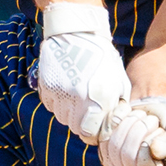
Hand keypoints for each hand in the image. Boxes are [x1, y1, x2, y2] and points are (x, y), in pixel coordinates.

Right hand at [35, 3, 130, 143]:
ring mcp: (60, 92)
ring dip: (69, 113)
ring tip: (77, 98)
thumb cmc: (102, 56)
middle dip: (82, 124)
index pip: (90, 133)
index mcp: (99, 97)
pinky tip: (66, 90)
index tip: (95, 128)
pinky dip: (57, 103)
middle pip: (75, 128)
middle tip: (87, 112)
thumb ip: (117, 104)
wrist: (77, 32)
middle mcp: (78, 98)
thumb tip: (113, 124)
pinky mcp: (47, 86)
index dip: (93, 133)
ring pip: (62, 118)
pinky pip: (50, 105)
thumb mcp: (118, 79)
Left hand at [99, 96, 165, 165]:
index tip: (158, 129)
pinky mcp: (106, 158)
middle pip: (126, 155)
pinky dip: (115, 122)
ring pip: (113, 146)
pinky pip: (103, 138)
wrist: (152, 114)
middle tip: (150, 119)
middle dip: (138, 128)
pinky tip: (127, 117)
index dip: (149, 142)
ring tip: (140, 117)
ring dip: (128, 123)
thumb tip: (155, 150)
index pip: (143, 165)